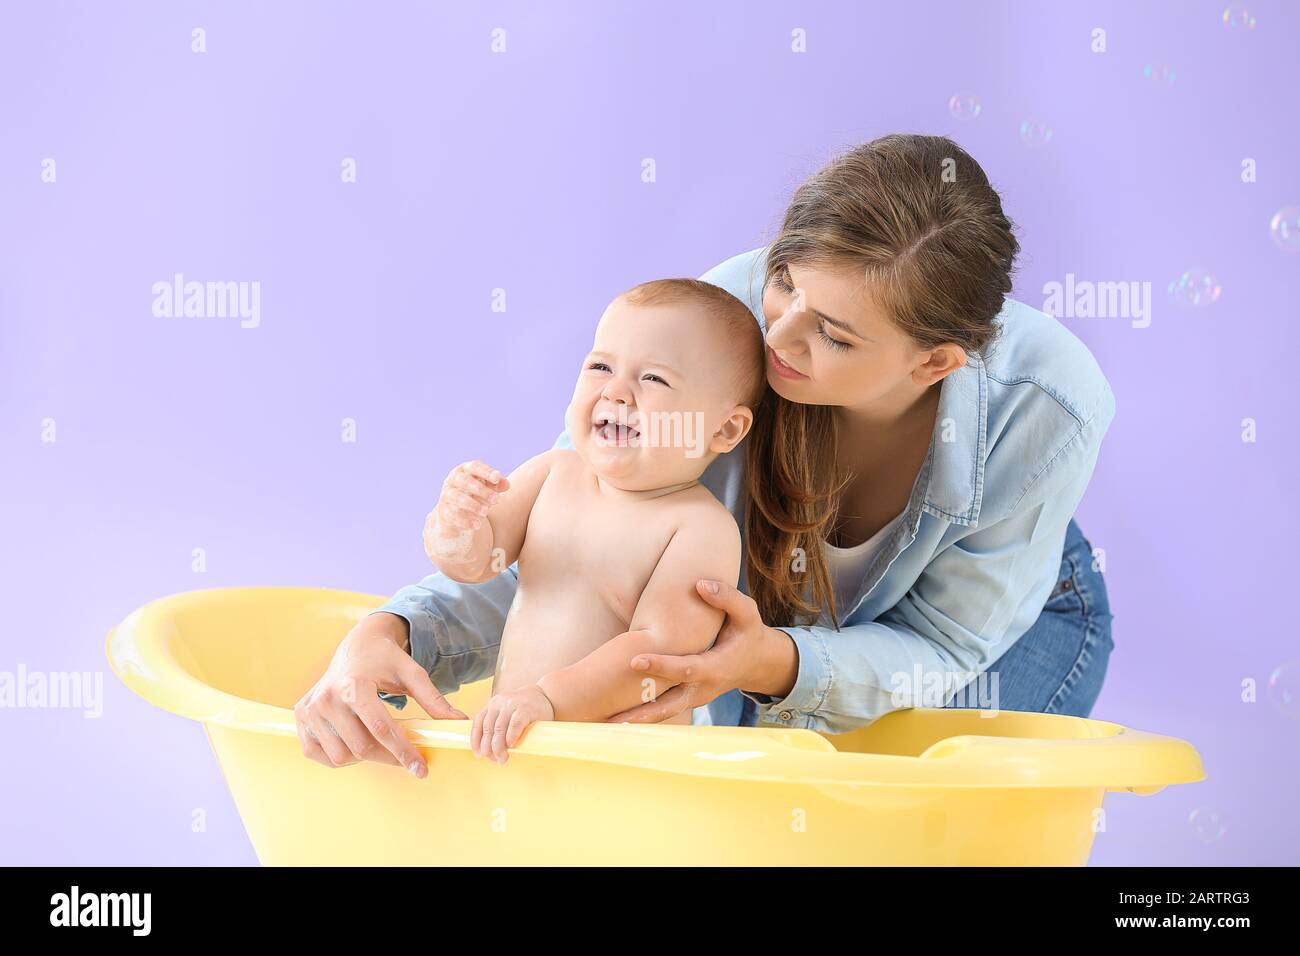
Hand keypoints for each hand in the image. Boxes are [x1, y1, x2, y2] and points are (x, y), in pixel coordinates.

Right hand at [294, 612, 468, 775]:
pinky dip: (339, 757)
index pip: (382, 729)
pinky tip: (354, 743)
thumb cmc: (385, 660)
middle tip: (407, 758)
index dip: (403, 752)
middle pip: (362, 747)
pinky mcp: (301, 718)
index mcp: (355, 685)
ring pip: (341, 756)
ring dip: (364, 757)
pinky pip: (319, 754)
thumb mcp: (412, 673)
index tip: (421, 769)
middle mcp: (328, 698)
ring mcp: (310, 710)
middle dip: (389, 757)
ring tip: (379, 743)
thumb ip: (433, 699)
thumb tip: (458, 721)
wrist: (356, 646)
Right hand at [423, 460, 509, 562]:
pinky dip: (465, 521)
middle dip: (481, 489)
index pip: (474, 467)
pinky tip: (477, 525)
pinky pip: (452, 515)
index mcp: (464, 470)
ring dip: (473, 504)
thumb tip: (506, 485)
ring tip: (486, 512)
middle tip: (497, 499)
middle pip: (464, 480)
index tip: (496, 478)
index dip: (485, 472)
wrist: (456, 513)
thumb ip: (497, 485)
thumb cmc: (475, 494)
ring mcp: (447, 496)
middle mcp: (453, 480)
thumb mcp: (487, 487)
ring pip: (456, 497)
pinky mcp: (444, 512)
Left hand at [470, 685, 555, 763]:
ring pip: (499, 729)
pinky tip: (511, 745)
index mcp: (492, 704)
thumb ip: (497, 725)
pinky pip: (514, 725)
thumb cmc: (525, 709)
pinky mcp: (525, 709)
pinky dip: (510, 737)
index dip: (476, 740)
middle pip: (488, 728)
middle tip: (494, 759)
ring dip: (499, 747)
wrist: (546, 695)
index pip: (478, 723)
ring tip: (502, 758)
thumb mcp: (506, 713)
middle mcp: (499, 702)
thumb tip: (488, 752)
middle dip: (488, 747)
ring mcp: (512, 704)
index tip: (478, 754)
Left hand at [605, 579, 797, 722]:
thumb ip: (727, 597)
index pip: (686, 669)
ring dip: (638, 721)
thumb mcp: (747, 612)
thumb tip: (700, 585)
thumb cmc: (748, 633)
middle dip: (644, 709)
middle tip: (615, 714)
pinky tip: (614, 719)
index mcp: (717, 667)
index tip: (635, 660)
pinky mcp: (686, 700)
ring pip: (665, 714)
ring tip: (606, 725)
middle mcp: (704, 689)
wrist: (756, 662)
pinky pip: (663, 711)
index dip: (662, 666)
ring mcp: (694, 699)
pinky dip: (642, 717)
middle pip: (671, 704)